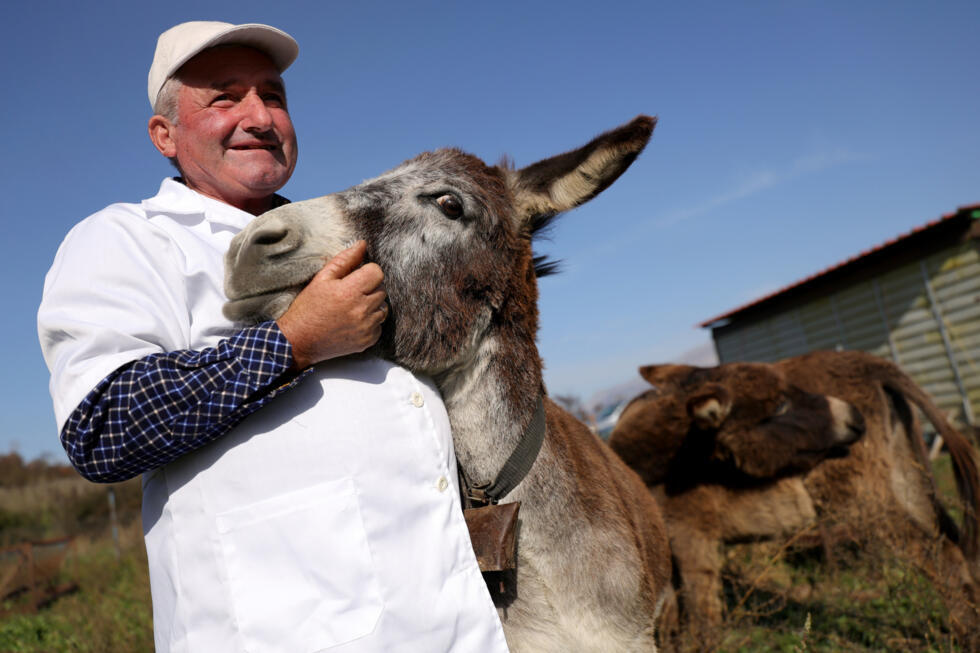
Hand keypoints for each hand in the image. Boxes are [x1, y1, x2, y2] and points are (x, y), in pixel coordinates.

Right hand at [276, 240, 387, 369]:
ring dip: (372, 305)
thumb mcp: (322, 279)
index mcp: (349, 291)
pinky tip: (353, 322)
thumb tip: (362, 245)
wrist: (299, 341)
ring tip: (352, 308)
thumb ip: (344, 260)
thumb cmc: (308, 308)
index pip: (377, 272)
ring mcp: (366, 327)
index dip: (367, 271)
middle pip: (381, 289)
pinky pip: (379, 325)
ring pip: (383, 307)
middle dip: (369, 288)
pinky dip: (370, 322)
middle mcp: (361, 310)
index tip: (356, 277)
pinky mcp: (367, 341)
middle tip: (350, 293)